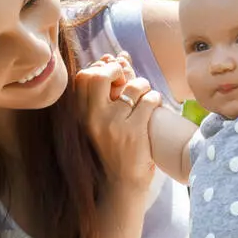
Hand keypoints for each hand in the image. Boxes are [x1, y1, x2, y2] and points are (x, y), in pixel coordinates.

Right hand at [74, 54, 160, 192]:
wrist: (122, 182)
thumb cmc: (112, 147)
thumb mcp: (99, 121)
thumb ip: (104, 91)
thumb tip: (119, 56)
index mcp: (81, 115)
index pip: (83, 77)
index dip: (100, 69)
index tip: (113, 76)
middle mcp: (93, 118)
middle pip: (100, 76)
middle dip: (117, 70)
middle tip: (126, 80)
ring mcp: (113, 125)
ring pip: (132, 86)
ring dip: (143, 85)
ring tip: (145, 94)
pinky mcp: (134, 132)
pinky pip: (149, 100)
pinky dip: (155, 99)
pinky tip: (155, 106)